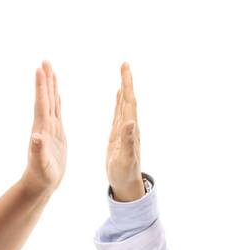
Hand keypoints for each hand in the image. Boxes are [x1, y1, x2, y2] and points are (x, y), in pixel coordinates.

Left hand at [21, 60, 65, 198]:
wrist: (41, 184)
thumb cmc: (41, 176)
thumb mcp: (40, 164)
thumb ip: (38, 150)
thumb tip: (35, 137)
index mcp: (42, 129)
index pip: (42, 104)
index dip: (41, 87)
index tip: (40, 68)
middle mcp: (44, 126)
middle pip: (45, 98)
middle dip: (46, 80)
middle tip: (45, 61)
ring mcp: (50, 129)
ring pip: (51, 103)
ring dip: (50, 87)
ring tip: (50, 71)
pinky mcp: (56, 134)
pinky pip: (57, 112)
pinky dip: (57, 101)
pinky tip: (57, 95)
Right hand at [106, 62, 143, 200]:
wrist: (126, 185)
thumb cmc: (125, 174)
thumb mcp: (125, 158)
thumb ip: (128, 140)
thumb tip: (130, 122)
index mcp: (130, 129)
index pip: (129, 102)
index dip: (128, 84)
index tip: (125, 68)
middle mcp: (129, 126)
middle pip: (129, 99)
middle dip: (127, 82)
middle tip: (124, 65)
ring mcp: (124, 130)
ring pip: (125, 104)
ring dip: (124, 89)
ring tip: (123, 75)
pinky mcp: (118, 135)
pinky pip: (119, 113)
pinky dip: (119, 102)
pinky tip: (119, 96)